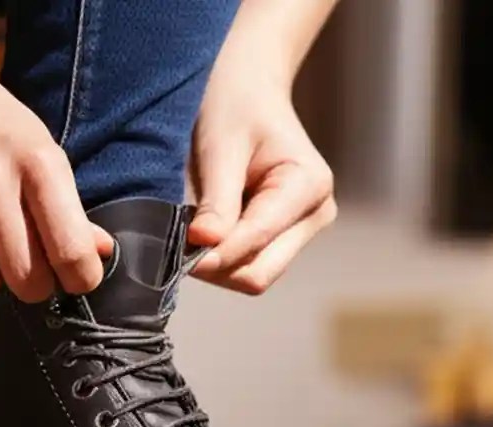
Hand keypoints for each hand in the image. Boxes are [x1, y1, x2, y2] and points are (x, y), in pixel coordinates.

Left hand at [188, 76, 335, 294]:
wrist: (246, 86)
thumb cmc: (235, 103)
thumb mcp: (221, 145)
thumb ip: (216, 200)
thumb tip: (204, 246)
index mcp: (309, 186)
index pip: (257, 240)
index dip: (214, 252)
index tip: (176, 248)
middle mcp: (315, 215)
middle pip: (259, 273)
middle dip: (215, 263)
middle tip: (177, 240)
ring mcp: (301, 230)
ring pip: (251, 275)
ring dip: (215, 260)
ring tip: (192, 222)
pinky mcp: (282, 237)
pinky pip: (246, 264)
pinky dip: (219, 255)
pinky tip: (205, 225)